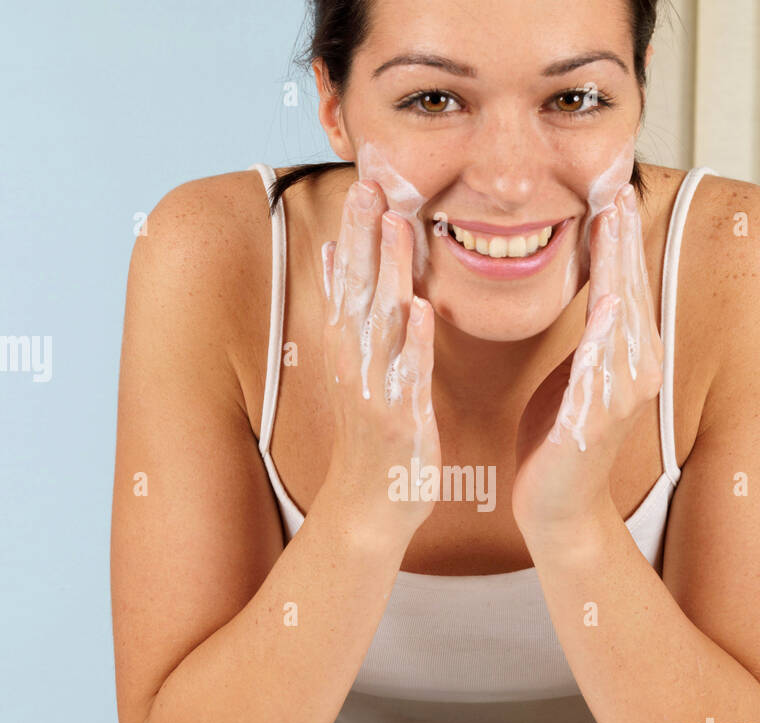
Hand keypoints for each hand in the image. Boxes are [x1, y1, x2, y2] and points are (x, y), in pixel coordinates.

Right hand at [318, 180, 440, 542]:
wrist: (370, 507)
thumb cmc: (374, 436)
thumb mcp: (356, 366)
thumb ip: (350, 311)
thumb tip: (339, 255)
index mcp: (349, 347)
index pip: (348, 277)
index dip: (354, 229)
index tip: (364, 178)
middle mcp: (355, 362)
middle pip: (357, 288)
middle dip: (363, 235)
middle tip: (369, 182)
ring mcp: (374, 390)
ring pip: (379, 322)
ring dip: (385, 273)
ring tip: (394, 225)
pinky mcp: (398, 420)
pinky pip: (406, 376)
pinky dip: (411, 344)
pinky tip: (420, 310)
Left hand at [511, 183, 661, 540]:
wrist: (555, 506)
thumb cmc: (556, 439)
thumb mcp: (572, 372)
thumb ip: (585, 334)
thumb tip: (588, 291)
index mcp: (627, 357)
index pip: (624, 286)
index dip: (619, 242)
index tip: (612, 194)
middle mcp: (637, 370)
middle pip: (631, 291)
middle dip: (625, 241)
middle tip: (618, 190)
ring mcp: (623, 395)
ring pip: (624, 319)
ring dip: (620, 270)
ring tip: (614, 224)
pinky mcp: (599, 419)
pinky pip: (603, 368)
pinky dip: (606, 334)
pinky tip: (609, 303)